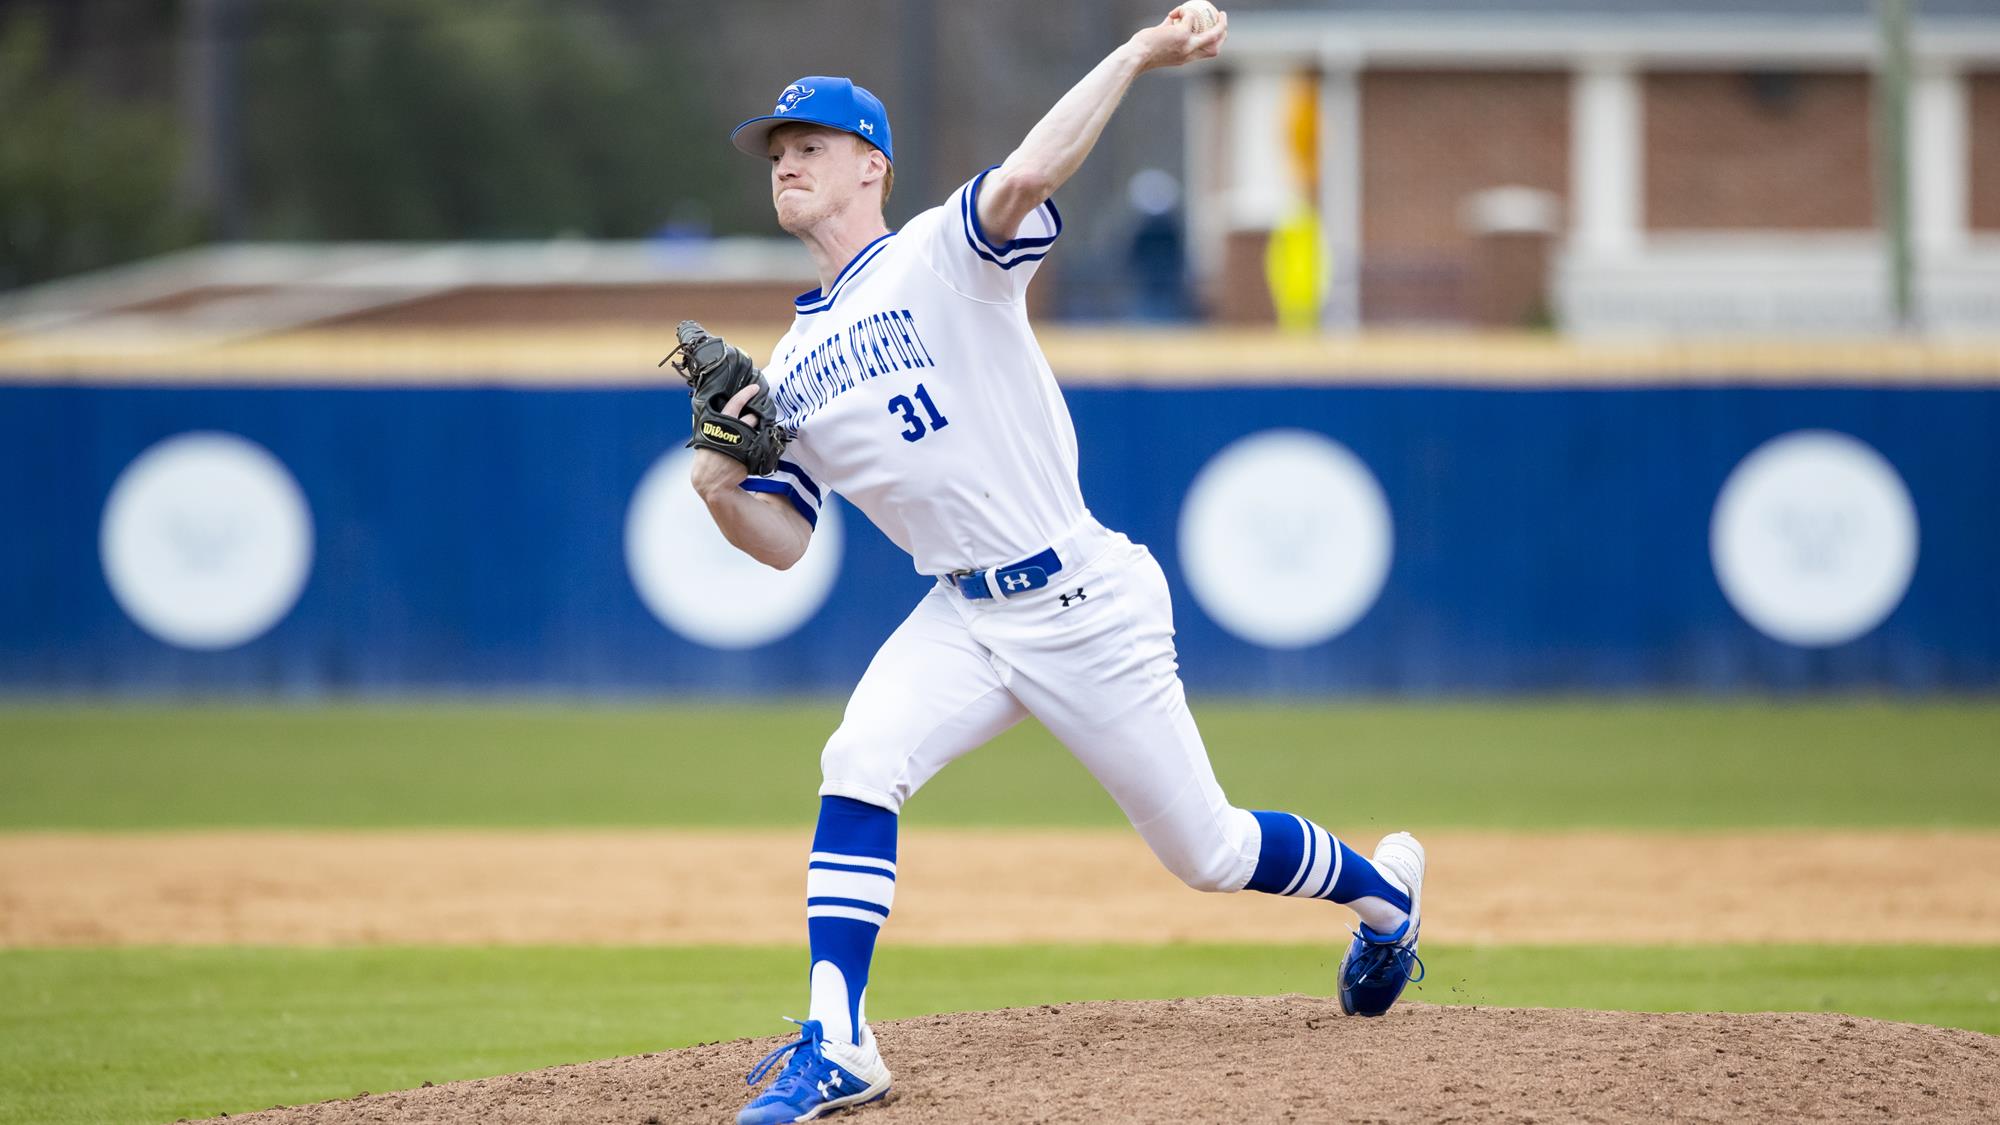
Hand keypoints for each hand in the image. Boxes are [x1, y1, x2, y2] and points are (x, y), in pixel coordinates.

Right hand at [689, 383, 762, 500]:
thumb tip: (722, 410)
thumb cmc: (708, 457)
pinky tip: (757, 444)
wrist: (711, 480)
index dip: (746, 394)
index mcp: (720, 423)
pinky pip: (760, 444)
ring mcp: (744, 443)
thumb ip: (716, 424)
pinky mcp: (751, 455)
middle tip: (757, 414)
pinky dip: (760, 442)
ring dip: (758, 430)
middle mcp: (733, 431)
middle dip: (755, 415)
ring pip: (757, 430)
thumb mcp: (706, 436)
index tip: (755, 388)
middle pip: (751, 417)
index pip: (735, 403)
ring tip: (754, 433)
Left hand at [1127, 6, 1226, 71]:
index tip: (1217, 31)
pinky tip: (1173, 13)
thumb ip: (1170, 33)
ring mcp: (1188, 44)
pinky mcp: (1181, 34)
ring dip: (1217, 21)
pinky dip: (1183, 11)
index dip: (1217, 42)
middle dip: (1223, 30)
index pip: (1209, 53)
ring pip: (1214, 33)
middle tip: (1222, 17)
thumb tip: (1173, 19)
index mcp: (1186, 57)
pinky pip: (1189, 15)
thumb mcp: (1161, 45)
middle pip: (1216, 45)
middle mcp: (1190, 53)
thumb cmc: (1142, 52)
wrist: (1135, 57)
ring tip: (1206, 8)